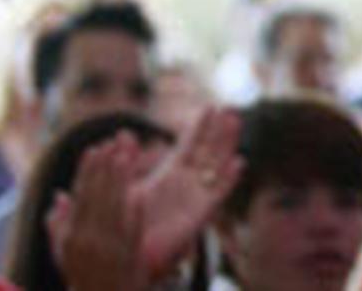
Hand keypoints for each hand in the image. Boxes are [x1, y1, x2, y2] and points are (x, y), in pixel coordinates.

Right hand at [49, 136, 147, 290]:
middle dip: (104, 169)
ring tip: (126, 157)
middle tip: (111, 143)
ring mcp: (109, 250)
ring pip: (115, 209)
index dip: (87, 171)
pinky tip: (138, 195)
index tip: (93, 149)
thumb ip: (58, 224)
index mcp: (72, 237)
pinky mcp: (129, 258)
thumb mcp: (64, 253)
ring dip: (120, 183)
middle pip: (97, 198)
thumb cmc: (83, 276)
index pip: (80, 196)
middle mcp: (88, 242)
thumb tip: (59, 195)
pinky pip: (131, 232)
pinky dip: (133, 214)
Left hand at [132, 106, 241, 280]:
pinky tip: (239, 162)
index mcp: (170, 174)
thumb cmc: (126, 222)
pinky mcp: (201, 213)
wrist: (133, 254)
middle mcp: (187, 182)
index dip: (200, 127)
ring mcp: (197, 196)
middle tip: (229, 110)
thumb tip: (122, 133)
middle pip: (209, 151)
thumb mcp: (122, 185)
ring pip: (218, 166)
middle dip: (219, 131)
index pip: (189, 145)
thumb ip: (125, 160)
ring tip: (235, 123)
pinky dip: (230, 178)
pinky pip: (219, 193)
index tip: (210, 107)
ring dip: (227, 145)